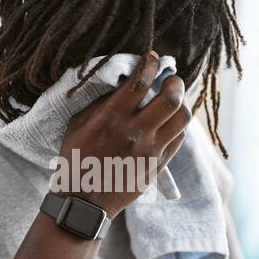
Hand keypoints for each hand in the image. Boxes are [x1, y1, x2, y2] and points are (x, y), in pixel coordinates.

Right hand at [56, 51, 190, 217]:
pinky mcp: (158, 165)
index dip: (149, 64)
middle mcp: (134, 133)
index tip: (152, 57)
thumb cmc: (77, 159)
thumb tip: (123, 83)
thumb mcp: (78, 125)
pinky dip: (177, 126)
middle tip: (172, 79)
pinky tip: (170, 122)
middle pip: (170, 99)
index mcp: (111, 119)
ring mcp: (149, 151)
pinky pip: (178, 139)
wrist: (84, 201)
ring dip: (182, 104)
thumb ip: (100, 104)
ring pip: (182, 119)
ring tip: (176, 100)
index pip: (139, 82)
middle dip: (175, 82)